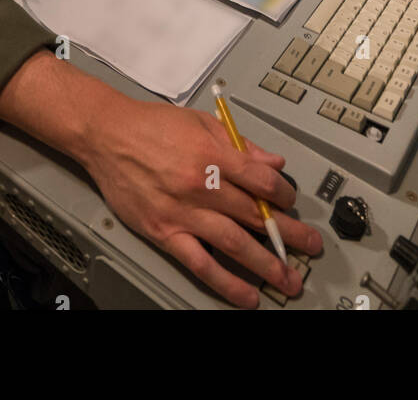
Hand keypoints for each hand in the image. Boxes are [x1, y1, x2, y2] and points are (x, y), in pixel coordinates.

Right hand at [77, 97, 321, 308]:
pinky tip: (246, 295)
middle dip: (288, 233)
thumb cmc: (152, 126)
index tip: (291, 202)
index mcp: (213, 155)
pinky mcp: (165, 233)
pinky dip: (225, 282)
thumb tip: (273, 162)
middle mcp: (201, 186)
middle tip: (311, 246)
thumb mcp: (202, 123)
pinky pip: (200, 264)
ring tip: (289, 279)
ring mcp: (183, 213)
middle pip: (255, 214)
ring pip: (234, 244)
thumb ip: (240, 145)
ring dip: (266, 264)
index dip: (283, 194)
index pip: (262, 181)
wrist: (107, 135)